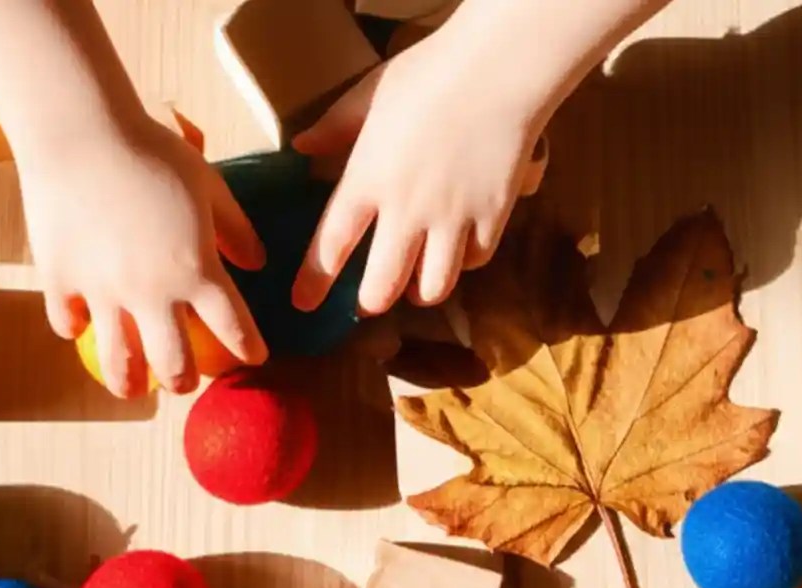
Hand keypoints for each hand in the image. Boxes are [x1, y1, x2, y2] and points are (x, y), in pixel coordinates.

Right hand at [17, 113, 267, 396]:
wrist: (80, 134)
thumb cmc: (152, 152)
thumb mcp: (208, 186)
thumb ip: (235, 229)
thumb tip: (258, 262)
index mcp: (196, 271)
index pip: (233, 327)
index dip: (248, 347)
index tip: (255, 357)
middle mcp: (151, 293)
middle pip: (173, 363)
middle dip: (183, 381)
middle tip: (184, 381)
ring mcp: (103, 293)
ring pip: (119, 361)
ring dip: (131, 383)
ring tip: (134, 388)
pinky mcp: (61, 281)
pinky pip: (67, 321)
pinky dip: (75, 327)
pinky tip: (79, 325)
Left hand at [290, 29, 547, 315]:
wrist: (500, 69)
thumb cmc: (430, 73)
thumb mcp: (369, 94)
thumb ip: (334, 126)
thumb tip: (301, 147)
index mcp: (367, 179)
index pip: (330, 245)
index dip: (314, 280)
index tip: (302, 303)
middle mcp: (406, 210)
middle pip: (381, 286)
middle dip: (370, 303)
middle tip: (366, 302)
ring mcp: (452, 218)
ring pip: (433, 286)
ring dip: (419, 292)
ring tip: (414, 286)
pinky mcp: (493, 215)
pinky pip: (475, 260)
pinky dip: (464, 263)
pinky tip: (458, 253)